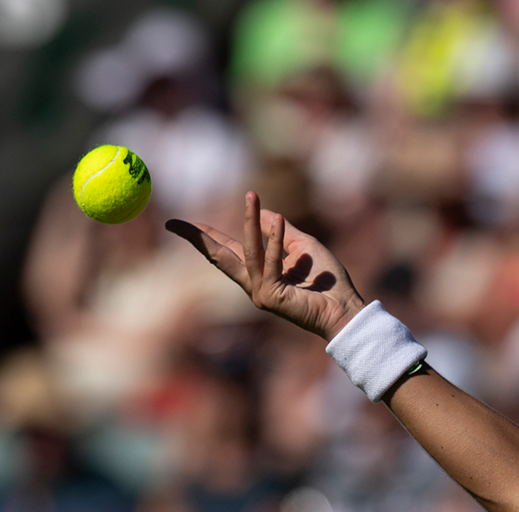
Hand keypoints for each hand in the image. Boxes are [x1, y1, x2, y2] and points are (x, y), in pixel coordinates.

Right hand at [166, 192, 364, 339]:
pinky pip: (271, 261)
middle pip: (218, 257)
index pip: (227, 251)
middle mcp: (254, 285)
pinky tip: (280, 219)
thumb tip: (262, 211)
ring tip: (251, 196)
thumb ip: (281, 231)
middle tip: (173, 224)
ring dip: (250, 222)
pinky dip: (276, 240)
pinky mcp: (271, 297)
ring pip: (246, 252)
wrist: (344, 307)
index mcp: (259, 274)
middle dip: (197, 239)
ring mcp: (260, 293)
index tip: (182, 224)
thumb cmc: (328, 281)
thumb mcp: (303, 246)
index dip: (206, 236)